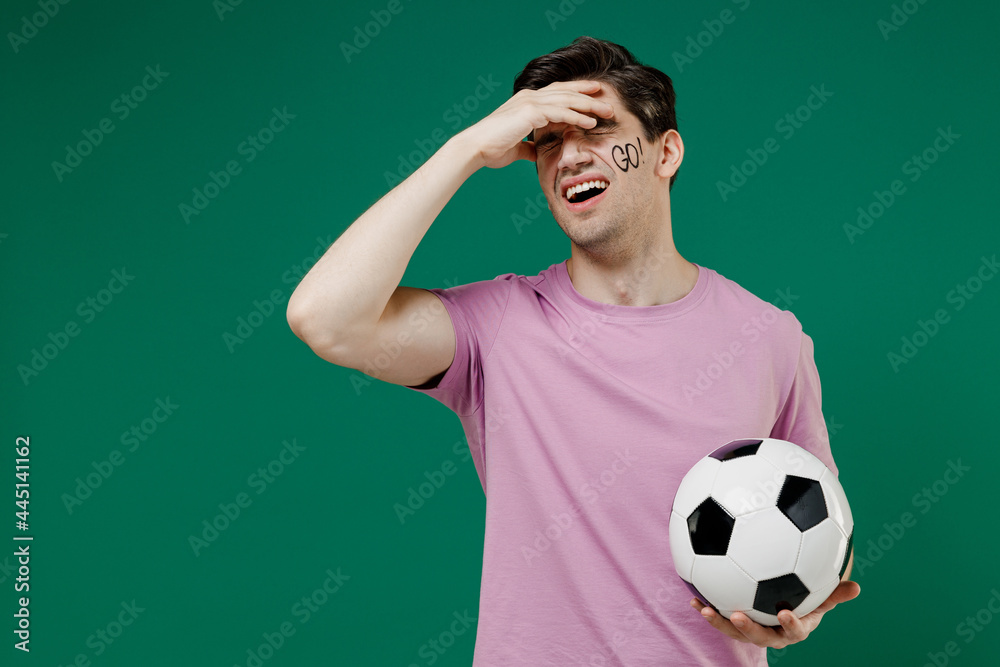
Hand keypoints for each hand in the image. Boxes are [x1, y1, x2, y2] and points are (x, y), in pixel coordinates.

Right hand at [457, 79, 614, 169]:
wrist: (475, 148)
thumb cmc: (491, 149)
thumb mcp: (515, 148)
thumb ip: (528, 147)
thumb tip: (536, 152)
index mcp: (526, 102)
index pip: (557, 92)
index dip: (576, 92)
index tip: (593, 95)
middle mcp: (530, 97)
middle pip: (566, 91)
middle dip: (588, 94)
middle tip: (607, 99)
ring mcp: (530, 103)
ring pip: (567, 99)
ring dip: (589, 105)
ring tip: (607, 111)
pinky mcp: (531, 112)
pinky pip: (560, 112)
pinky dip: (577, 116)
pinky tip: (590, 121)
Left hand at [689, 580, 860, 648]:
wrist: (785, 610)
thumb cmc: (806, 600)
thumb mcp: (821, 597)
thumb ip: (834, 594)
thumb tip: (857, 587)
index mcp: (794, 628)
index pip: (795, 630)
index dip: (791, 624)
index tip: (784, 613)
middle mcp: (773, 633)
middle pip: (761, 637)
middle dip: (748, 628)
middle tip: (736, 615)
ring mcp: (753, 630)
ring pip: (735, 631)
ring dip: (719, 622)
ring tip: (705, 610)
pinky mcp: (735, 624)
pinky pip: (720, 620)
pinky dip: (707, 610)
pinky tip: (692, 599)